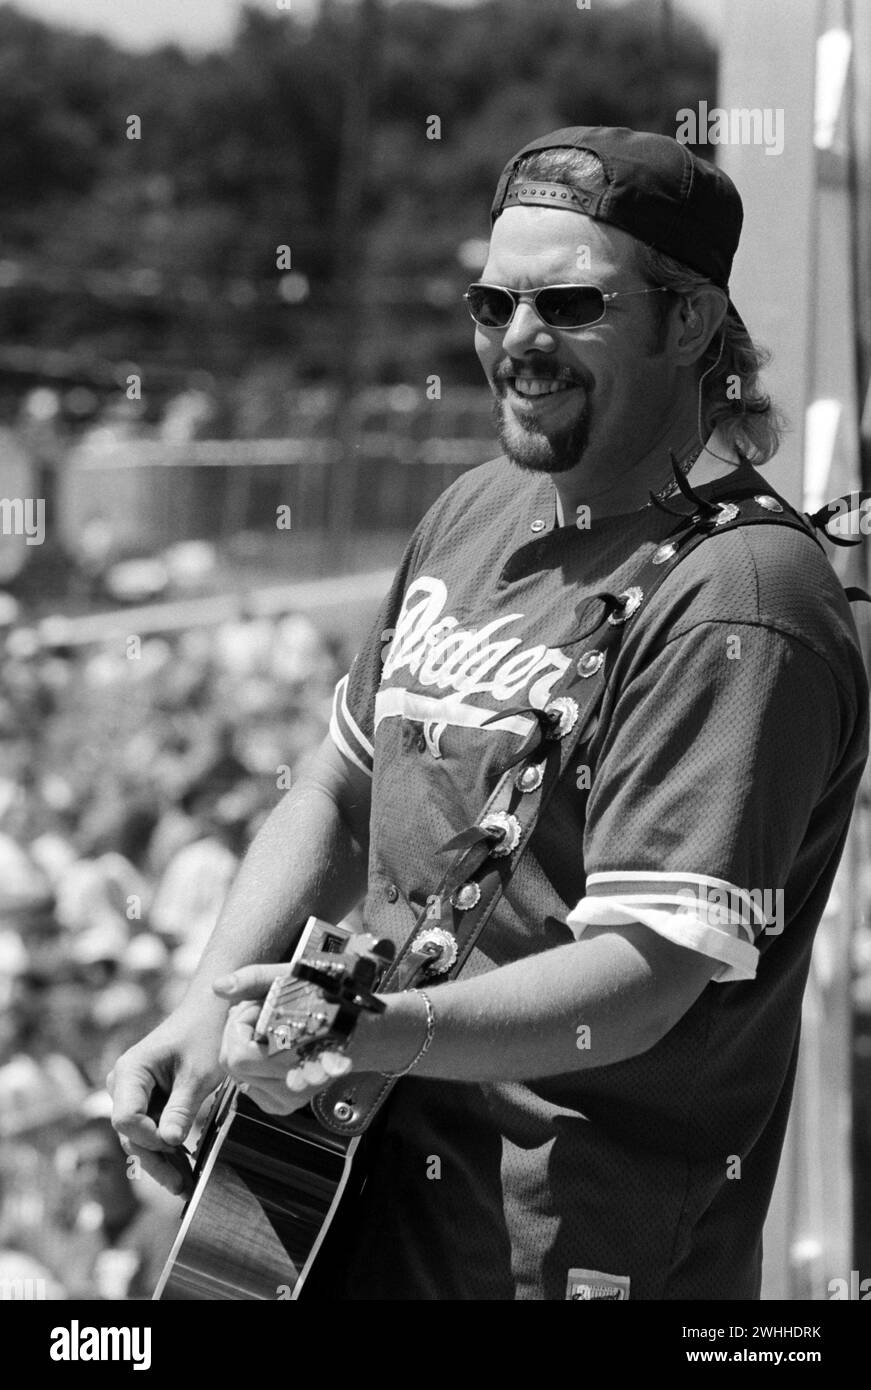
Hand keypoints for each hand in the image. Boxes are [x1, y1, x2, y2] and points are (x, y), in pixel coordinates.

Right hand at [107, 1006, 225, 1194]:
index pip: (126, 1119)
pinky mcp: (147, 1100)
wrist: (210, 1012)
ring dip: (162, 1161)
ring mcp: (133, 1093)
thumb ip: (182, 1108)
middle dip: (155, 1161)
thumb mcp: (199, 1073)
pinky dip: (168, 1148)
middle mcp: (123, 1084)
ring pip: (140, 1137)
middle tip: (182, 1187)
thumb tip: (170, 1143)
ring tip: (185, 1187)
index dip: (149, 1137)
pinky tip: (185, 1170)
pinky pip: (152, 1129)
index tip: (178, 1143)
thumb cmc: (205, 1034)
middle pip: (130, 1134)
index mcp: (130, 1071)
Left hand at [216, 963, 352, 1116]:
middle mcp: (295, 1084)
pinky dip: (250, 1064)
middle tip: (262, 1014)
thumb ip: (253, 978)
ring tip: (268, 1030)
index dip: (242, 1023)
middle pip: (232, 1063)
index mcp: (298, 1052)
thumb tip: (219, 988)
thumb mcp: (292, 976)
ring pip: (236, 1075)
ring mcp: (289, 1098)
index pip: (239, 1054)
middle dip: (240, 1033)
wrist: (358, 1029)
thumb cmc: (327, 999)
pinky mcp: (282, 1105)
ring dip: (245, 1048)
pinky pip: (246, 1086)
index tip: (260, 1006)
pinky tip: (268, 1048)